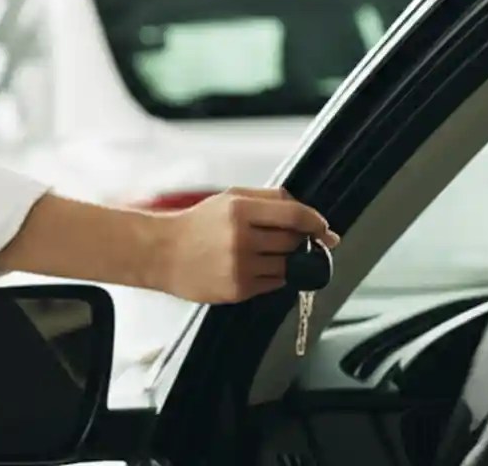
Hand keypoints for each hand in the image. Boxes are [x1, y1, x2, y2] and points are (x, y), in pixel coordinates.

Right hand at [149, 187, 338, 303]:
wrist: (162, 253)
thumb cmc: (198, 224)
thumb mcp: (232, 198)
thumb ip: (271, 199)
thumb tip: (309, 214)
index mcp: (240, 210)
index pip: (295, 216)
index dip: (316, 222)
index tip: (325, 229)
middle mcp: (241, 239)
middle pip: (293, 241)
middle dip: (300, 241)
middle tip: (294, 239)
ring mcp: (239, 267)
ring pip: (287, 265)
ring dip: (287, 259)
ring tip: (265, 252)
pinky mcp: (238, 290)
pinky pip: (274, 284)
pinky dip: (273, 275)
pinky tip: (254, 266)